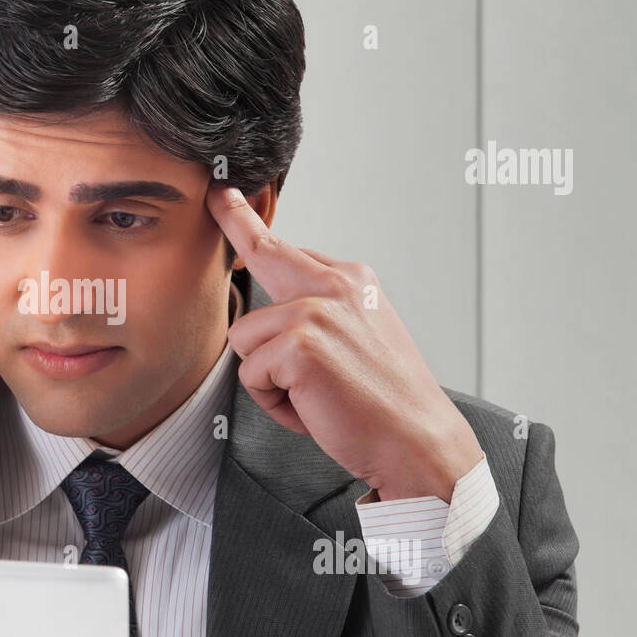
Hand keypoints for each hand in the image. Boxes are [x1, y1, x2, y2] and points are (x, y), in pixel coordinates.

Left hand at [206, 185, 481, 501]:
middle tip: (218, 196)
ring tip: (313, 396)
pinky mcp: (299, 344)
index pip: (291, 249)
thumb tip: (277, 306)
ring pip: (245, 338)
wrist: (417, 441)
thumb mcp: (360, 337)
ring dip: (268, 378)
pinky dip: (273, 402)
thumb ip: (322, 311)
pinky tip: (313, 408)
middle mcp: (335, 286)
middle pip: (263, 251)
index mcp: (353, 282)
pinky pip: (252, 374)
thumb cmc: (386, 402)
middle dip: (235, 221)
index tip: (228, 195)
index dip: (254, 227)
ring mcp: (315, 311)